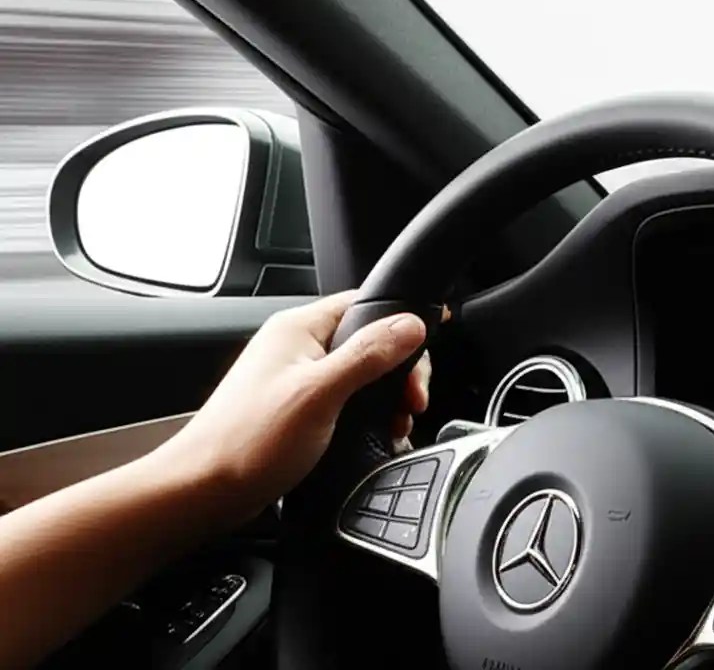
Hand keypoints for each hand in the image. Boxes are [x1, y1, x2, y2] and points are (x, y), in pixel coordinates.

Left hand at [149, 291, 430, 525]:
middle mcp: (296, 348)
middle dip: (399, 370)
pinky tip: (377, 435)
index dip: (402, 321)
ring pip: (360, 374)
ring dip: (386, 397)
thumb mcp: (320, 393)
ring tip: (396, 423)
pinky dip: (367, 415)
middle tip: (411, 401)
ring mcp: (296, 379)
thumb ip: (368, 355)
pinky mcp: (297, 410)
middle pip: (369, 340)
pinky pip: (346, 400)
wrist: (204, 491)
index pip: (365, 304)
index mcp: (298, 329)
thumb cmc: (248, 442)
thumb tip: (411, 324)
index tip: (428, 346)